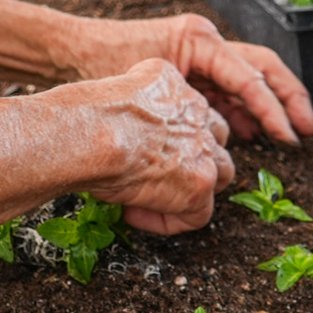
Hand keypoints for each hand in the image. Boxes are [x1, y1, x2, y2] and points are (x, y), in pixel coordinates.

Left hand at [65, 14, 312, 143]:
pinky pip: (228, 90)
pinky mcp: (193, 70)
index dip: (273, 107)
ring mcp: (201, 55)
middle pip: (263, 67)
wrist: (69, 51)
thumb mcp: (146, 84)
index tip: (289, 135)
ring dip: (270, 106)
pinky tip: (251, 136)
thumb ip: (185, 106)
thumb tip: (222, 140)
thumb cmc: (99, 63)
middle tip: (308, 130)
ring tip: (288, 137)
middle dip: (288, 98)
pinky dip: (244, 110)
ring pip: (250, 79)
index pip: (249, 74)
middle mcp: (206, 41)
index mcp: (198, 38)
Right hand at [80, 58, 235, 234]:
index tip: (146, 148)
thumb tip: (124, 124)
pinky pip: (198, 215)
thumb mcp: (120, 91)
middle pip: (215, 140)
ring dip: (190, 190)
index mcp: (178, 91)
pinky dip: (167, 221)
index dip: (174, 136)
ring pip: (218, 175)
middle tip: (161, 174)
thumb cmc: (94, 113)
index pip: (191, 114)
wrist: (98, 132)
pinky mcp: (200, 183)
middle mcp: (197, 116)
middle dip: (195, 159)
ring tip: (155, 199)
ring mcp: (203, 151)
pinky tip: (135, 213)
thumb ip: (135, 104)